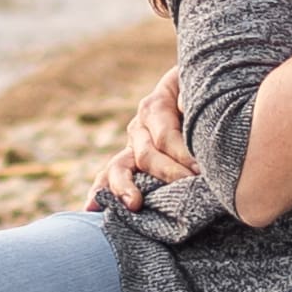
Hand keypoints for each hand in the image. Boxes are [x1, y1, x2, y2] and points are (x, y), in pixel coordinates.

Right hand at [88, 59, 191, 211]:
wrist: (191, 92)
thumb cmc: (198, 91)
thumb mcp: (196, 84)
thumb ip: (190, 93)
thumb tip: (183, 105)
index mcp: (155, 105)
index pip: (165, 135)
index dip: (182, 154)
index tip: (200, 171)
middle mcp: (139, 126)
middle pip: (146, 155)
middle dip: (168, 173)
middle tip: (188, 185)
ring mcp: (131, 146)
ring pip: (119, 167)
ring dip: (125, 187)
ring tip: (133, 204)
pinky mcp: (129, 162)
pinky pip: (110, 176)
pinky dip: (101, 191)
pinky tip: (91, 207)